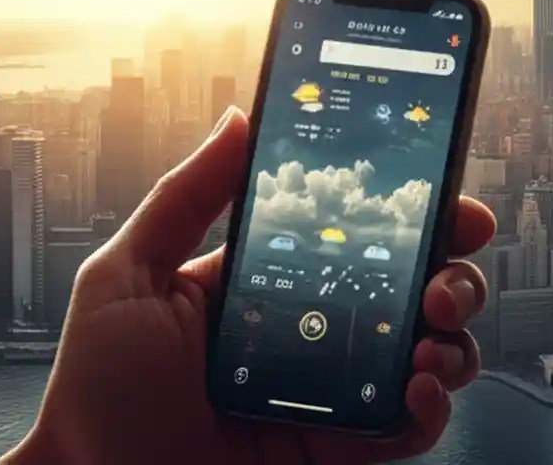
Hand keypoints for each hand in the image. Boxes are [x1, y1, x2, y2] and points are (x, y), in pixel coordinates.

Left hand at [5, 107, 495, 464]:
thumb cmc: (99, 387)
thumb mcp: (128, 273)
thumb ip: (185, 196)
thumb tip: (238, 121)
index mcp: (273, 280)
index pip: (359, 234)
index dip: (412, 214)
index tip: (445, 196)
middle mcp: (315, 329)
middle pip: (414, 288)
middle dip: (452, 273)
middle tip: (441, 277)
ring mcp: (332, 389)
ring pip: (428, 353)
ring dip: (453, 338)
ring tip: (429, 337)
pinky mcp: (339, 448)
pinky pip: (407, 428)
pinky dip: (432, 409)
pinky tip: (417, 390)